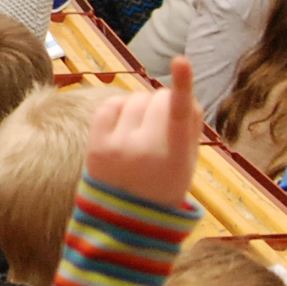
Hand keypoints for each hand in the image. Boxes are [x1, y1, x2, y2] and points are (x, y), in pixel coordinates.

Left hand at [87, 55, 200, 208]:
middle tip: (162, 132)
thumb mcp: (188, 166)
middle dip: (163, 107)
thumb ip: (190, 130)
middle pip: (159, 99)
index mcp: (176, 159)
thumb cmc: (163, 190)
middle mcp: (145, 150)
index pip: (180, 114)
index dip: (183, 85)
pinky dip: (120, 111)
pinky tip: (123, 129)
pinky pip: (112, 105)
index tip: (181, 60)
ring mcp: (117, 147)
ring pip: (136, 99)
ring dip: (142, 109)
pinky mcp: (96, 144)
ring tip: (141, 136)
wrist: (123, 225)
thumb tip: (185, 93)